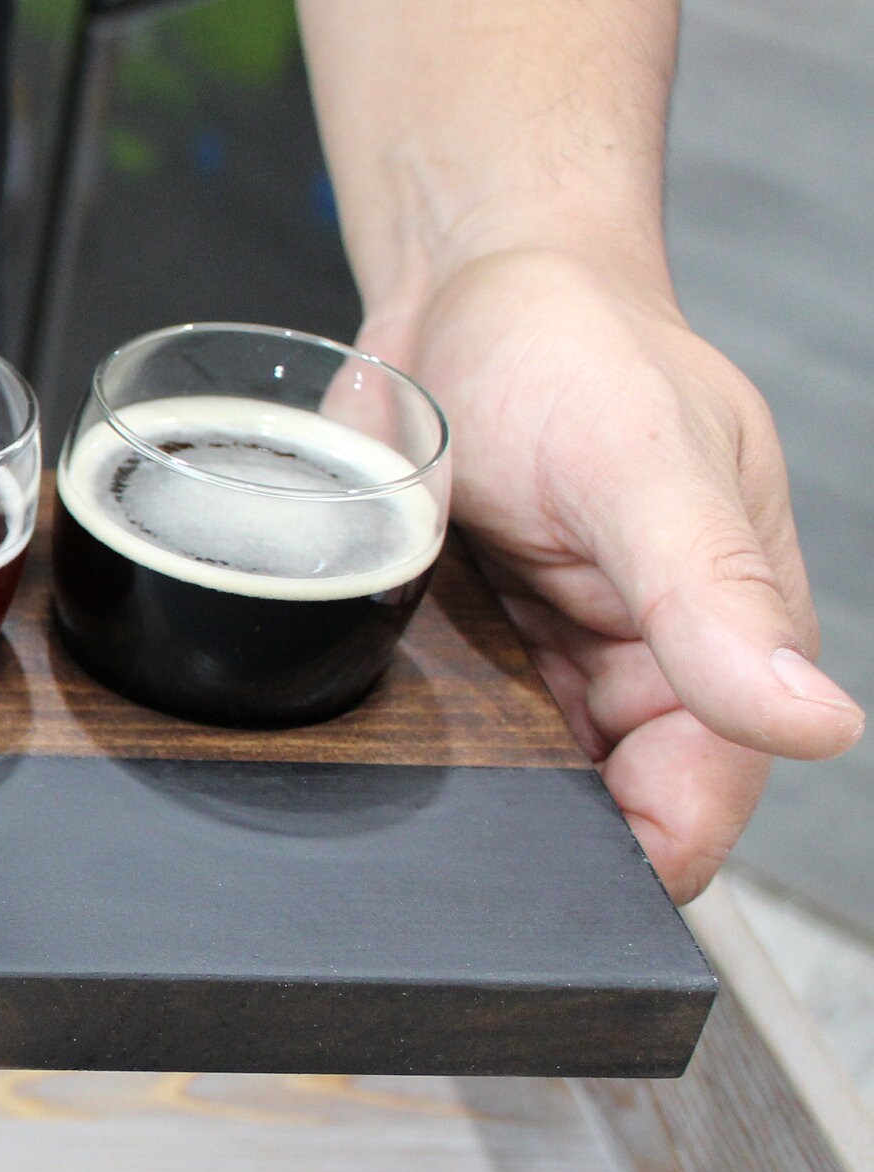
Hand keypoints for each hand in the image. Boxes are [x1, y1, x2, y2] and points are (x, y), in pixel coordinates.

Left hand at [365, 242, 861, 900]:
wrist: (468, 285)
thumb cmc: (578, 348)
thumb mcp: (647, 468)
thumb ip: (718, 599)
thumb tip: (814, 722)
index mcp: (721, 646)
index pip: (691, 816)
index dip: (628, 872)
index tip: (537, 887)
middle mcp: (636, 672)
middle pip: (588, 823)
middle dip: (520, 839)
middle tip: (437, 819)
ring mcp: (543, 668)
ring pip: (503, 790)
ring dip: (449, 794)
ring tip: (396, 763)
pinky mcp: (462, 651)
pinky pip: (433, 734)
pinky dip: (400, 740)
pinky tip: (358, 728)